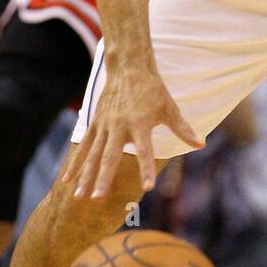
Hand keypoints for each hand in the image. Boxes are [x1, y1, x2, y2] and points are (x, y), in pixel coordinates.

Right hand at [62, 63, 202, 198]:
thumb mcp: (170, 108)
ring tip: (79, 197)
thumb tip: (200, 145)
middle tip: (98, 199)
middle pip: (110, 157)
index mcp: (140, 124)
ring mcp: (104, 125)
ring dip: (85, 177)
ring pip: (92, 155)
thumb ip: (182, 129)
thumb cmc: (152, 90)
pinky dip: (75, 164)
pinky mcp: (95, 123)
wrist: (128, 68)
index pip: (145, 151)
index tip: (149, 187)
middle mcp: (119, 126)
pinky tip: (66, 181)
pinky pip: (83, 147)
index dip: (147, 169)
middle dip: (103, 179)